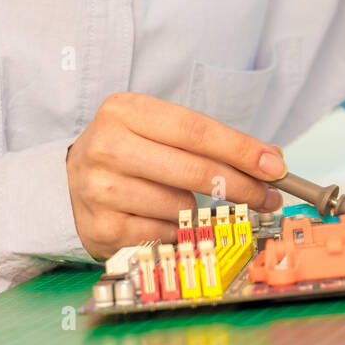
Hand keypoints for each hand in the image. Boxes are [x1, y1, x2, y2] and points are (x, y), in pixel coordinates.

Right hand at [66, 91, 287, 259]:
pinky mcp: (101, 226)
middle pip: (194, 170)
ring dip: (199, 210)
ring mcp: (100, 189)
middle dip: (241, 186)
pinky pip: (164, 234)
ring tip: (190, 202)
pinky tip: (170, 220)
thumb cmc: (128, 151)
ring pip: (181, 206)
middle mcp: (107, 146)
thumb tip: (269, 162)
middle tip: (268, 196)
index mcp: (124, 110)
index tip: (275, 166)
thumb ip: (206, 141)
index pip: (196, 130)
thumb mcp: (156, 128)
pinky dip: (178, 230)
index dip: (241, 149)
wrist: (68, 181)